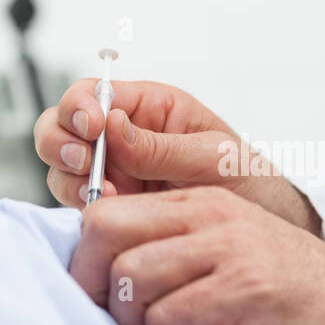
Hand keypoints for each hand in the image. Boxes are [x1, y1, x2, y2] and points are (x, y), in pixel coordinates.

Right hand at [34, 78, 321, 232]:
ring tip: (101, 195)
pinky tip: (107, 214)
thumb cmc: (247, 181)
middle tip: (84, 163)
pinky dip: (81, 207)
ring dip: (68, 177)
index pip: (94, 92)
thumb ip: (161, 145)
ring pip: (62, 166)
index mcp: (148, 107)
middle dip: (62, 141)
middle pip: (62, 125)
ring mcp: (112, 173)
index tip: (93, 127)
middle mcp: (121, 136)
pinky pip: (76, 202)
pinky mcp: (112, 207)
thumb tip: (112, 125)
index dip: (81, 105)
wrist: (262, 232)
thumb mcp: (213, 157)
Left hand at [73, 186, 324, 324]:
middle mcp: (205, 214)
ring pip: (132, 279)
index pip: (101, 212)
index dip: (84, 262)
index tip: (98, 301)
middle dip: (94, 288)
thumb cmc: (280, 293)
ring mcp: (226, 248)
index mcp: (192, 201)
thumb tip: (95, 278)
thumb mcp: (218, 253)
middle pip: (104, 233)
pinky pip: (170, 319)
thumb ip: (167, 250)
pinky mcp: (245, 289)